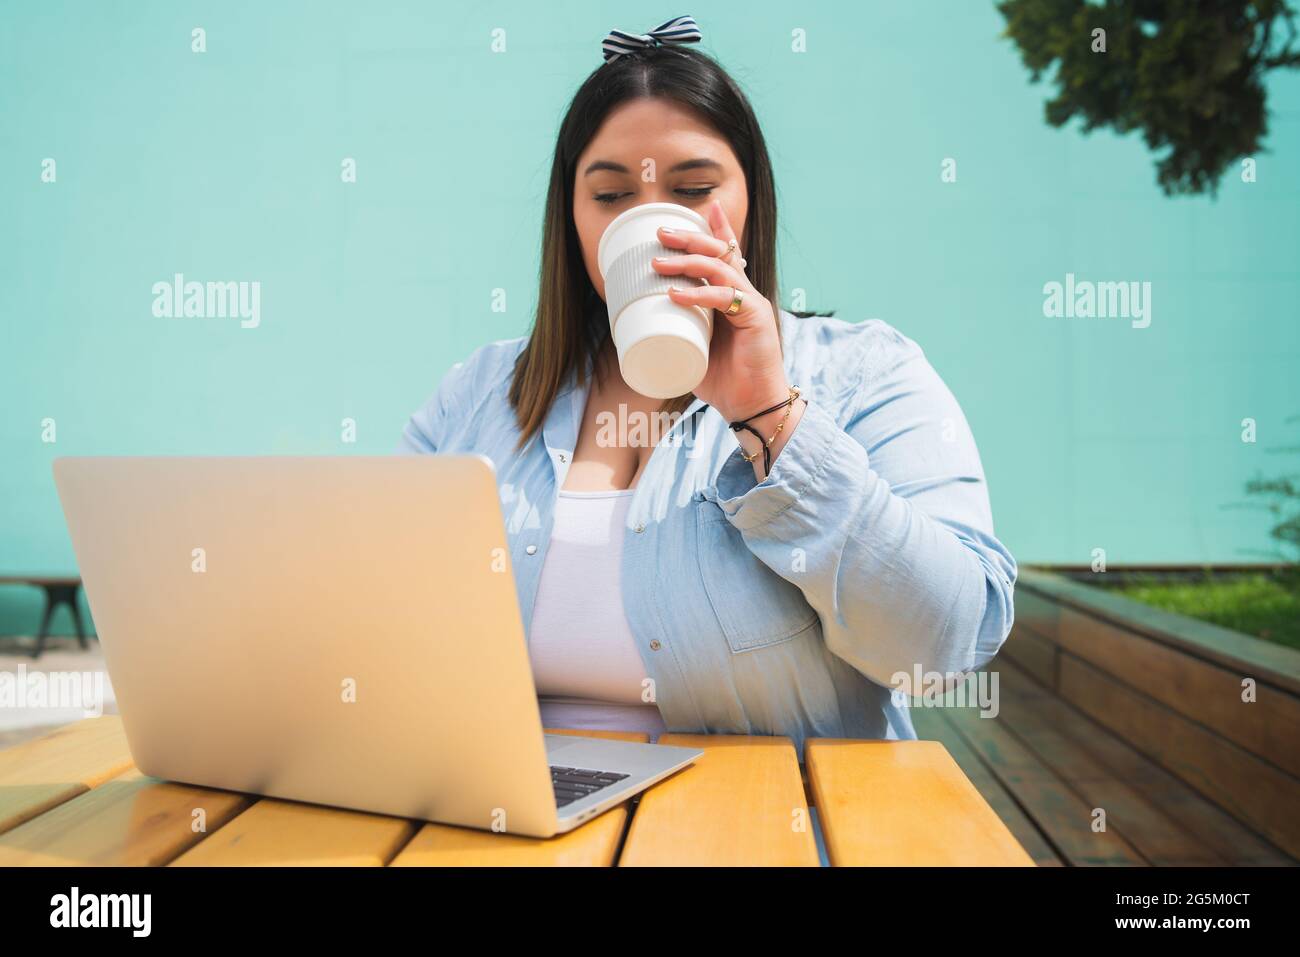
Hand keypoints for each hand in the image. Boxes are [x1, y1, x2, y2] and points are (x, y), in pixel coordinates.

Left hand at [651, 200, 790, 423]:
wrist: (754, 406)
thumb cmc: (726, 381)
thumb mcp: (695, 349)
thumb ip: (680, 331)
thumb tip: (645, 327)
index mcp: (733, 297)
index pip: (726, 254)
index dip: (717, 229)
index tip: (703, 206)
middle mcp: (745, 294)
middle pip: (720, 252)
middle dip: (691, 237)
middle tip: (661, 233)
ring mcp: (752, 304)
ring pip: (719, 268)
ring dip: (687, 262)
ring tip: (658, 263)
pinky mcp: (756, 319)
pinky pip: (724, 298)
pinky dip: (698, 295)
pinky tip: (676, 294)